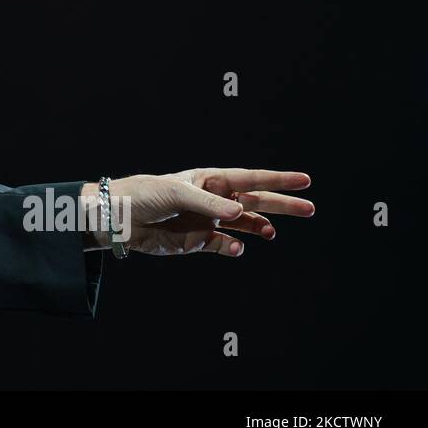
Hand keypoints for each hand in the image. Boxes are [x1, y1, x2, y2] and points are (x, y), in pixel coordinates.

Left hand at [81, 168, 313, 256]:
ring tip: (273, 233)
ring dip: (260, 228)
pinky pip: (224, 245)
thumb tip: (239, 212)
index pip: (250, 179)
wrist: (118, 219)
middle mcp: (213, 200)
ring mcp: (207, 221)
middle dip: (281, 205)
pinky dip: (233, 247)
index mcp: (209, 180)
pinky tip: (238, 248)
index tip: (304, 180)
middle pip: (255, 202)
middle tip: (309, 208)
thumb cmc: (143, 194)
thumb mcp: (176, 193)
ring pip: (244, 225)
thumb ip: (208, 203)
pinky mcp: (198, 241)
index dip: (277, 180)